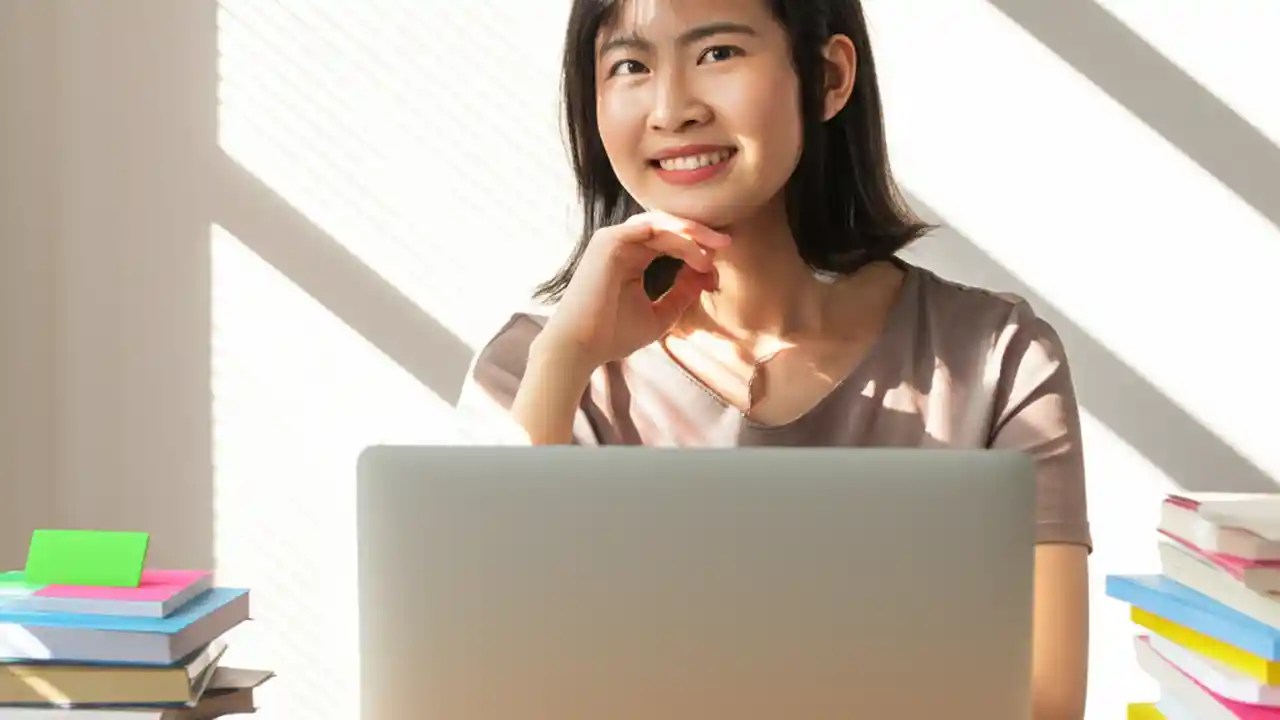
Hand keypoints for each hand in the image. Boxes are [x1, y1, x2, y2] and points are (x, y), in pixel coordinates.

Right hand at [537, 211, 730, 370]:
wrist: (581, 346)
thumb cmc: (613, 335)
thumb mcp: (660, 315)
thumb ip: (682, 294)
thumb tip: (705, 275)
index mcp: (631, 258)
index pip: (668, 242)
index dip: (696, 250)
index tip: (716, 269)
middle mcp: (622, 244)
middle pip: (668, 227)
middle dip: (699, 234)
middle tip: (726, 243)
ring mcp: (614, 239)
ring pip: (661, 223)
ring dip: (691, 233)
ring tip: (713, 250)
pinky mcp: (609, 241)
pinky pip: (650, 228)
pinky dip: (676, 235)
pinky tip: (695, 251)